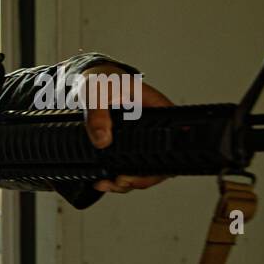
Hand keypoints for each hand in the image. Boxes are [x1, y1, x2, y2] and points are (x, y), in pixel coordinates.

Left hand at [81, 63, 174, 193]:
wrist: (89, 79)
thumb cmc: (101, 79)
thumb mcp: (97, 92)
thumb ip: (98, 115)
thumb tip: (102, 140)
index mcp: (156, 108)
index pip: (174, 138)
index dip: (164, 160)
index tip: (143, 171)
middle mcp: (153, 125)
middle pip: (161, 160)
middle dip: (142, 178)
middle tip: (121, 181)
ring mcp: (142, 137)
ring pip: (146, 168)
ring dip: (129, 182)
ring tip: (109, 184)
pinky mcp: (128, 144)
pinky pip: (131, 166)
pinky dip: (119, 178)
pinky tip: (105, 182)